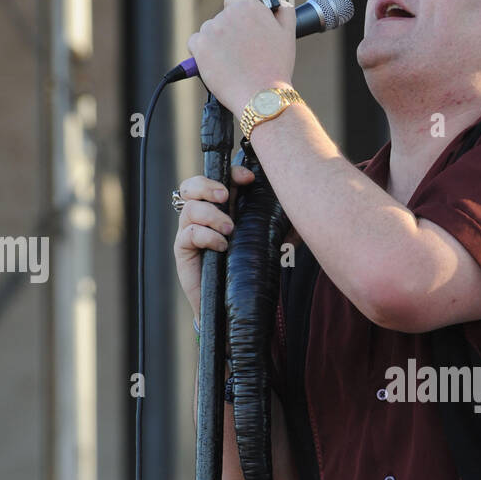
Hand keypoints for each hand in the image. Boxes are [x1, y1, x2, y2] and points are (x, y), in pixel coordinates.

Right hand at [173, 164, 300, 317]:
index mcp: (221, 208)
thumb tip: (297, 211)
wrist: (231, 306)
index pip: (217, 179)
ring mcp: (189, 232)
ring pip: (190, 209)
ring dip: (211, 215)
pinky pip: (188, 234)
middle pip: (191, 186)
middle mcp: (201, 216)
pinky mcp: (182, 251)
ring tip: (230, 230)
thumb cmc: (247, 270)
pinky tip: (222, 246)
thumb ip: (277, 226)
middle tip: (225, 196)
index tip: (249, 178)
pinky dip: (205, 236)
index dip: (230, 173)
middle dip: (207, 186)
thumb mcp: (266, 242)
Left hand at [187, 0, 296, 117]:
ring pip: (210, 31)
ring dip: (217, 42)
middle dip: (230, 31)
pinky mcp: (200, 47)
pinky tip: (217, 63)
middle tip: (243, 52)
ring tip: (233, 63)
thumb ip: (283, 10)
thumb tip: (276, 1)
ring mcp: (211, 30)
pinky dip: (202, 52)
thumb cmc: (276, 67)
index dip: (240, 10)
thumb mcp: (288, 33)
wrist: (261, 96)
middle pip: (223, 17)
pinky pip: (195, 43)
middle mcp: (227, 14)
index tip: (244, 25)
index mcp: (248, 6)